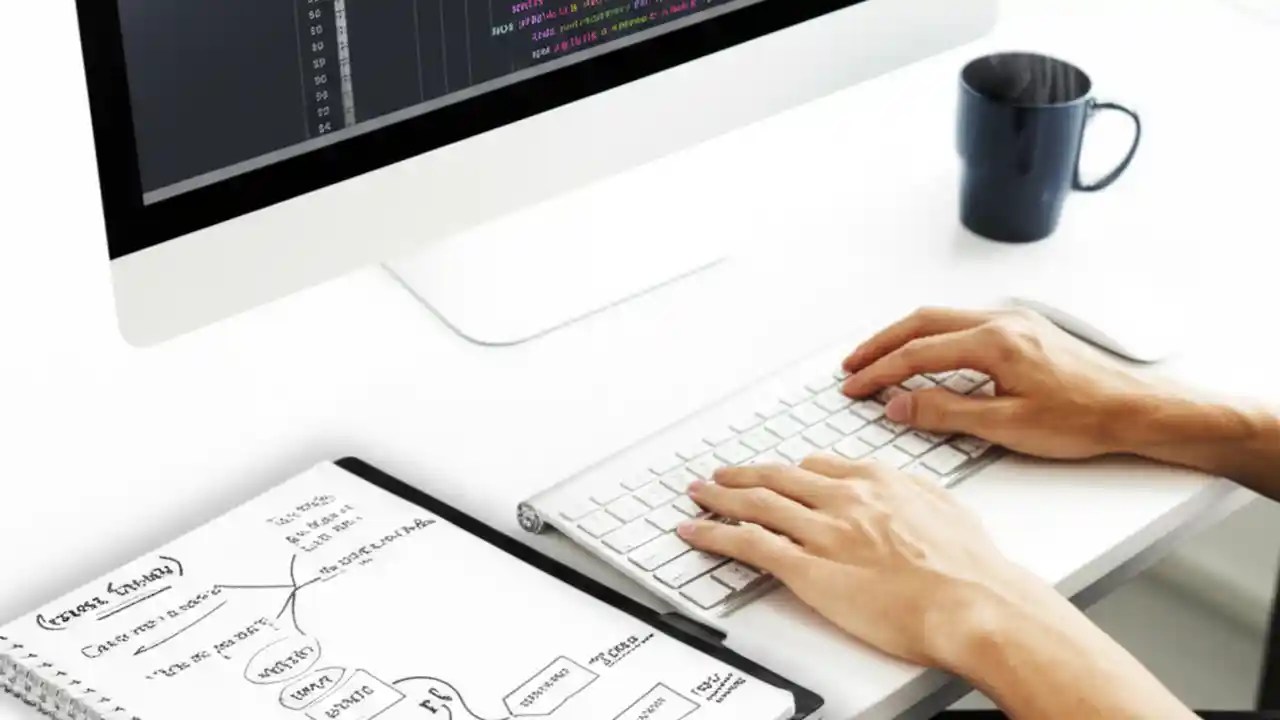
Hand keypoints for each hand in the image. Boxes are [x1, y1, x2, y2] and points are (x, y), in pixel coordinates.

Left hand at [677, 456, 1198, 719]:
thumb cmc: (973, 570)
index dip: (791, 471)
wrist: (975, 602)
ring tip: (699, 493)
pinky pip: (747, 543)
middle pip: (779, 478)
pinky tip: (695, 530)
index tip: (778, 472)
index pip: (821, 467)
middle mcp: (845, 498)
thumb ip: (918, 498)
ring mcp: (823, 531)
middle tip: (721, 474)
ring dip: (720, 497)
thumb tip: (910, 497)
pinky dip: (714, 533)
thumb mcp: (948, 511)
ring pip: (756, 504)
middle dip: (745, 475)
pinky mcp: (807, 567)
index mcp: (879, 482)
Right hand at [840, 306, 1167, 459]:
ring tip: (879, 358)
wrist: (1137, 409)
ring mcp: (1014, 321)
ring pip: (942, 318)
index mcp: (994, 343)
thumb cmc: (1084, 420)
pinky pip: (963, 322)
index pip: (918, 354)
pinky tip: (926, 353)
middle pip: (922, 322)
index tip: (853, 387)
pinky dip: (933, 335)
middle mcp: (1001, 321)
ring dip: (905, 336)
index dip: (879, 372)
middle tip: (851, 366)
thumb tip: (900, 406)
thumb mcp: (1008, 426)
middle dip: (881, 344)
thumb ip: (947, 412)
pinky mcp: (1024, 329)